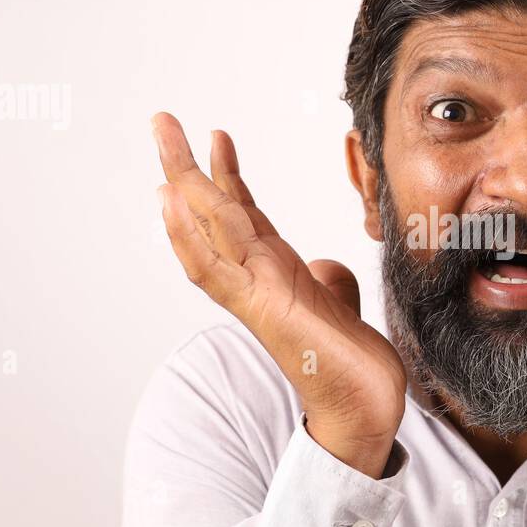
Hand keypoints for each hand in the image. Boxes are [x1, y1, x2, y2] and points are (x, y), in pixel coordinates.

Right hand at [151, 111, 406, 478]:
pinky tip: (171, 201)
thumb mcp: (341, 305)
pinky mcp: (260, 310)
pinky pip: (213, 269)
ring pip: (208, 226)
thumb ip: (328, 281)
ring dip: (182, 178)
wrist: (363, 407)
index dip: (227, 175)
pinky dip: (189, 234)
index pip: (242, 214)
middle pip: (213, 209)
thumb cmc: (350, 363)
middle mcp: (256, 276)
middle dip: (187, 163)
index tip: (217, 137)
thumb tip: (324, 269)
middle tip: (162, 119)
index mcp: (275, 271)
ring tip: (165, 133)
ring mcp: (253, 291)